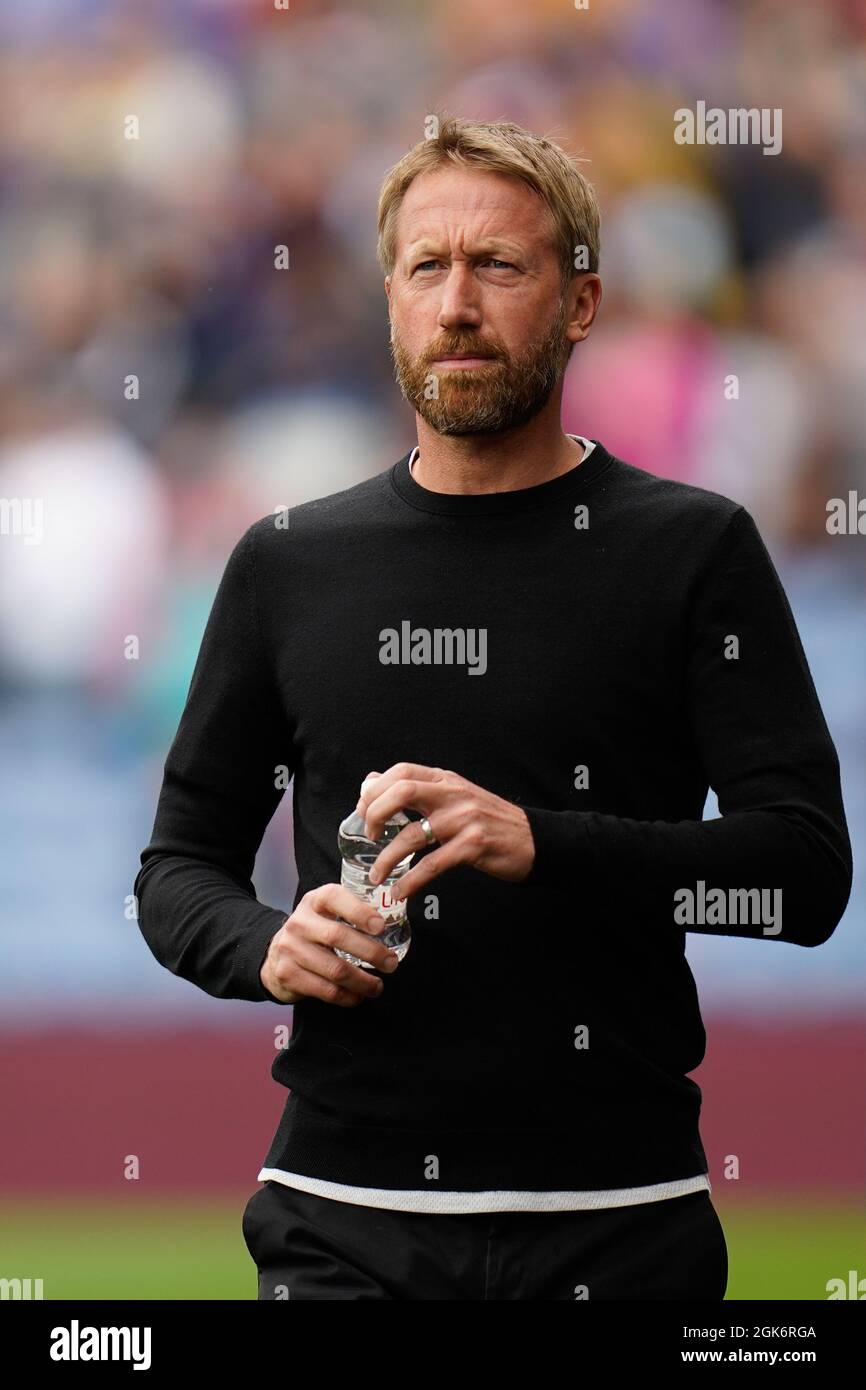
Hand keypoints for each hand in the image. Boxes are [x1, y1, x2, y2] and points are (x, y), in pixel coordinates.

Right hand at [260, 884, 400, 1005]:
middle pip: (337, 936)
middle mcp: (299, 922)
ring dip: (363, 981)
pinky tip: (357, 996)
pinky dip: (347, 997)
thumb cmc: (314, 932)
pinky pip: (326, 990)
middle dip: (370, 952)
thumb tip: (392, 923)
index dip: (359, 911)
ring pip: (334, 969)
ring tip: (377, 986)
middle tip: (391, 963)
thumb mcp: (326, 912)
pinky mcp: (288, 975)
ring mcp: (291, 949)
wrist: (276, 955)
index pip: (334, 897)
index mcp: (314, 901)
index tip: (381, 926)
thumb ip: (352, 912)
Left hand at [356, 763, 534, 900]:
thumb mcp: (458, 796)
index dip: (376, 789)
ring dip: (387, 858)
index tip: (363, 810)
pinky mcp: (473, 846)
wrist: (536, 840)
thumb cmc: (492, 822)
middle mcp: (454, 795)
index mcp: (447, 780)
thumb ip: (422, 791)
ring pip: (412, 834)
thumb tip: (375, 785)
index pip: (402, 771)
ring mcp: (464, 820)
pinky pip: (432, 864)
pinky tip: (401, 890)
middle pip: (402, 790)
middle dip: (375, 813)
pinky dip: (410, 881)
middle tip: (369, 836)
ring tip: (377, 875)